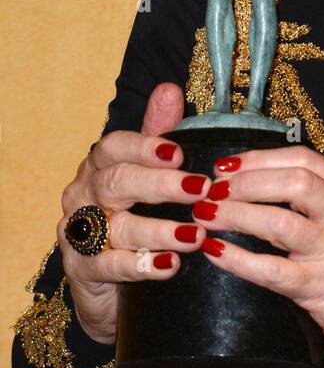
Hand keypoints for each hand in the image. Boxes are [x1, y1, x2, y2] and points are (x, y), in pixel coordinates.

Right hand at [59, 84, 211, 344]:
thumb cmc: (131, 214)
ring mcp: (79, 232)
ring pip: (117, 226)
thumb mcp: (146, 171)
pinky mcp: (82, 268)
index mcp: (100, 165)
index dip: (144, 147)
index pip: (114, 147)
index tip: (179, 152)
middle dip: (160, 186)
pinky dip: (141, 265)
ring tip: (196, 235)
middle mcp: (84, 194)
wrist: (107, 278)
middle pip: (117, 183)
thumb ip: (158, 134)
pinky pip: (109, 265)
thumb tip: (170, 89)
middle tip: (201, 190)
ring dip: (159, 230)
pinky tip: (170, 265)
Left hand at [195, 145, 323, 367]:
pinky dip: (237, 258)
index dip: (260, 158)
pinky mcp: (320, 289)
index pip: (305, 160)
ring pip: (280, 222)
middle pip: (294, 181)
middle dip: (246, 180)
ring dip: (235, 214)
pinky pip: (271, 270)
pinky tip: (214, 252)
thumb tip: (263, 183)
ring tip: (205, 215)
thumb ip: (320, 202)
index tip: (227, 164)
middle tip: (212, 189)